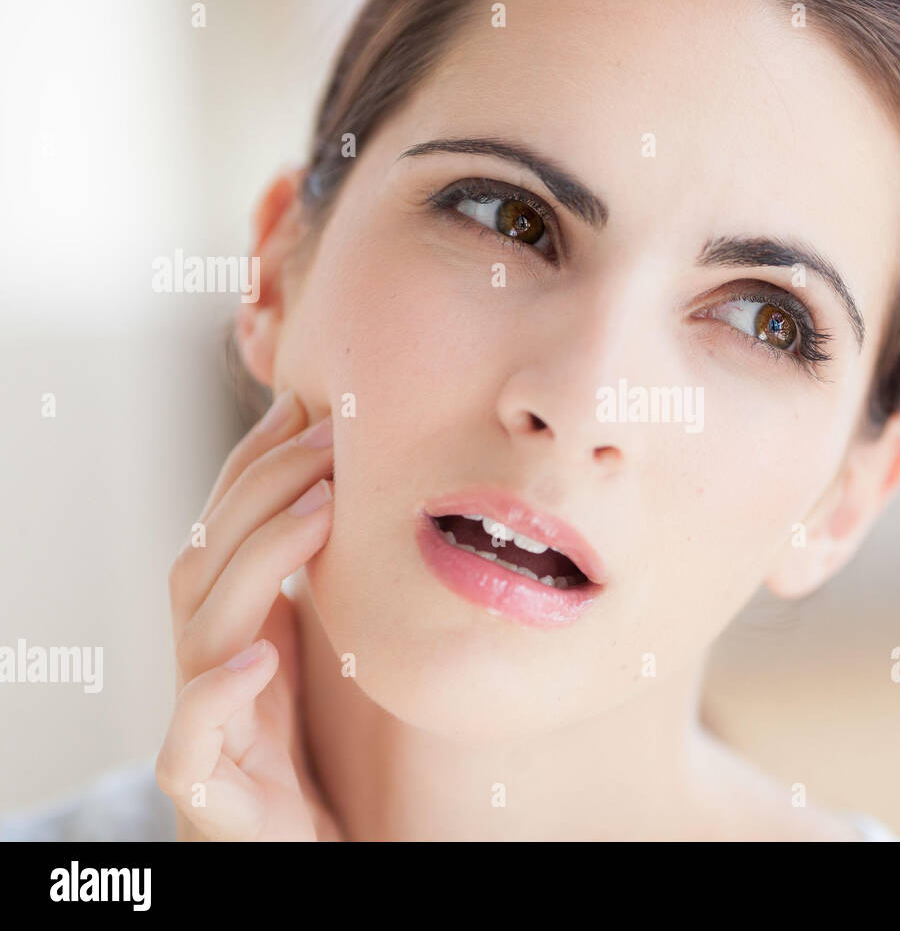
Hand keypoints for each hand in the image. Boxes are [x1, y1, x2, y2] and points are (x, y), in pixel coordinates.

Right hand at [156, 391, 341, 839]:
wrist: (300, 845)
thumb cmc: (306, 743)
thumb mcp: (321, 646)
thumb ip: (322, 579)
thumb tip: (360, 492)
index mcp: (230, 622)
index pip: (225, 525)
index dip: (255, 463)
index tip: (304, 405)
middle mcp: (205, 661)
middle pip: (207, 559)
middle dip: (265, 489)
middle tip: (331, 437)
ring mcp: (200, 724)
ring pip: (199, 630)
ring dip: (255, 561)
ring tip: (321, 509)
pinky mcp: (205, 790)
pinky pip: (186, 743)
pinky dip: (213, 697)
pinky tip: (256, 658)